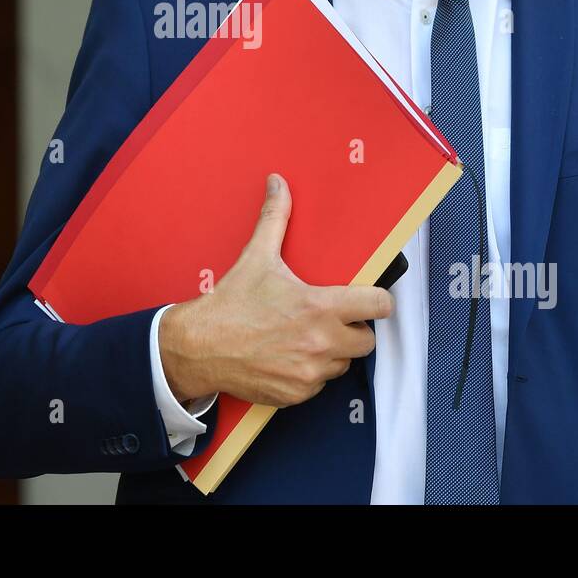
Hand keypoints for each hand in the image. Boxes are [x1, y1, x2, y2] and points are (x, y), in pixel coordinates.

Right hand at [159, 173, 390, 407]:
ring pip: (343, 364)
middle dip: (354, 329)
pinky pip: (319, 385)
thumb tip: (279, 183)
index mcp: (319, 307)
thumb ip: (275, 218)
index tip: (369, 298)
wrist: (198, 347)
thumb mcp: (256, 257)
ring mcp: (310, 373)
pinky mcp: (296, 394)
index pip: (378, 306)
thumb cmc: (230, 303)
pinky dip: (310, 374)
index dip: (377, 300)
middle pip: (367, 341)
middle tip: (332, 319)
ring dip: (333, 353)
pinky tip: (290, 356)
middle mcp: (321, 343)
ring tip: (308, 337)